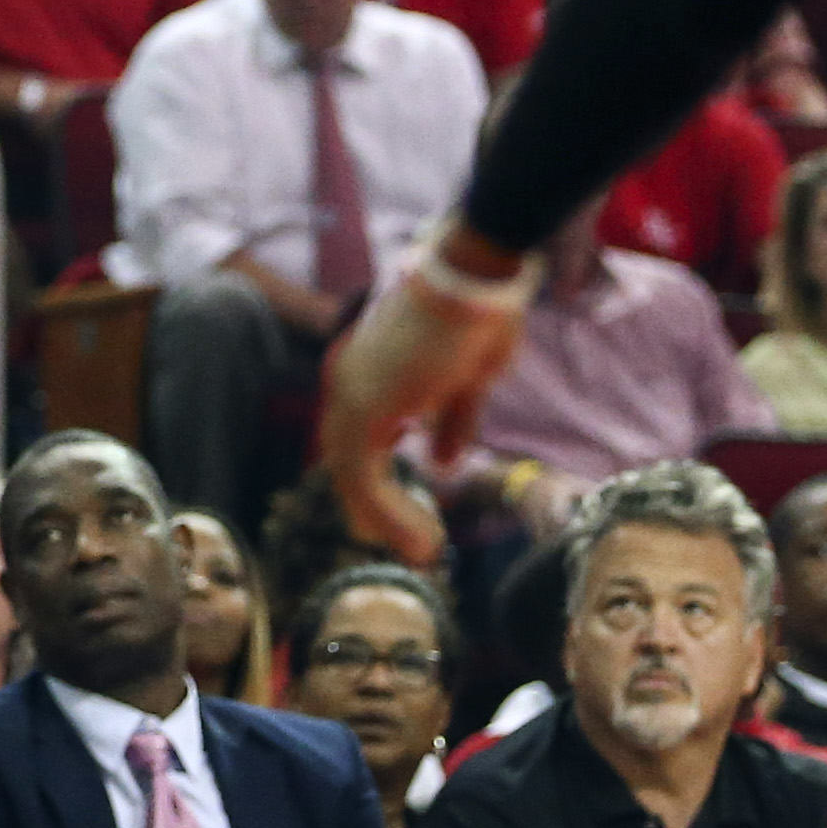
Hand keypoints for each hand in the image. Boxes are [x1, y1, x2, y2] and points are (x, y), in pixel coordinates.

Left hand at [319, 245, 529, 562]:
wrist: (477, 277)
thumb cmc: (479, 316)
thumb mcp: (468, 380)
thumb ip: (451, 422)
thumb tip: (443, 463)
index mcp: (368, 372)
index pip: (358, 437)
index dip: (375, 478)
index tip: (397, 514)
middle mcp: (348, 382)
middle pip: (348, 458)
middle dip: (374, 507)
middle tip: (408, 543)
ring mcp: (351, 394)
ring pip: (353, 475)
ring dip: (386, 519)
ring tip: (422, 550)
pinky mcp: (365, 409)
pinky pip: (365, 477)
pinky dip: (389, 513)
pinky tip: (420, 537)